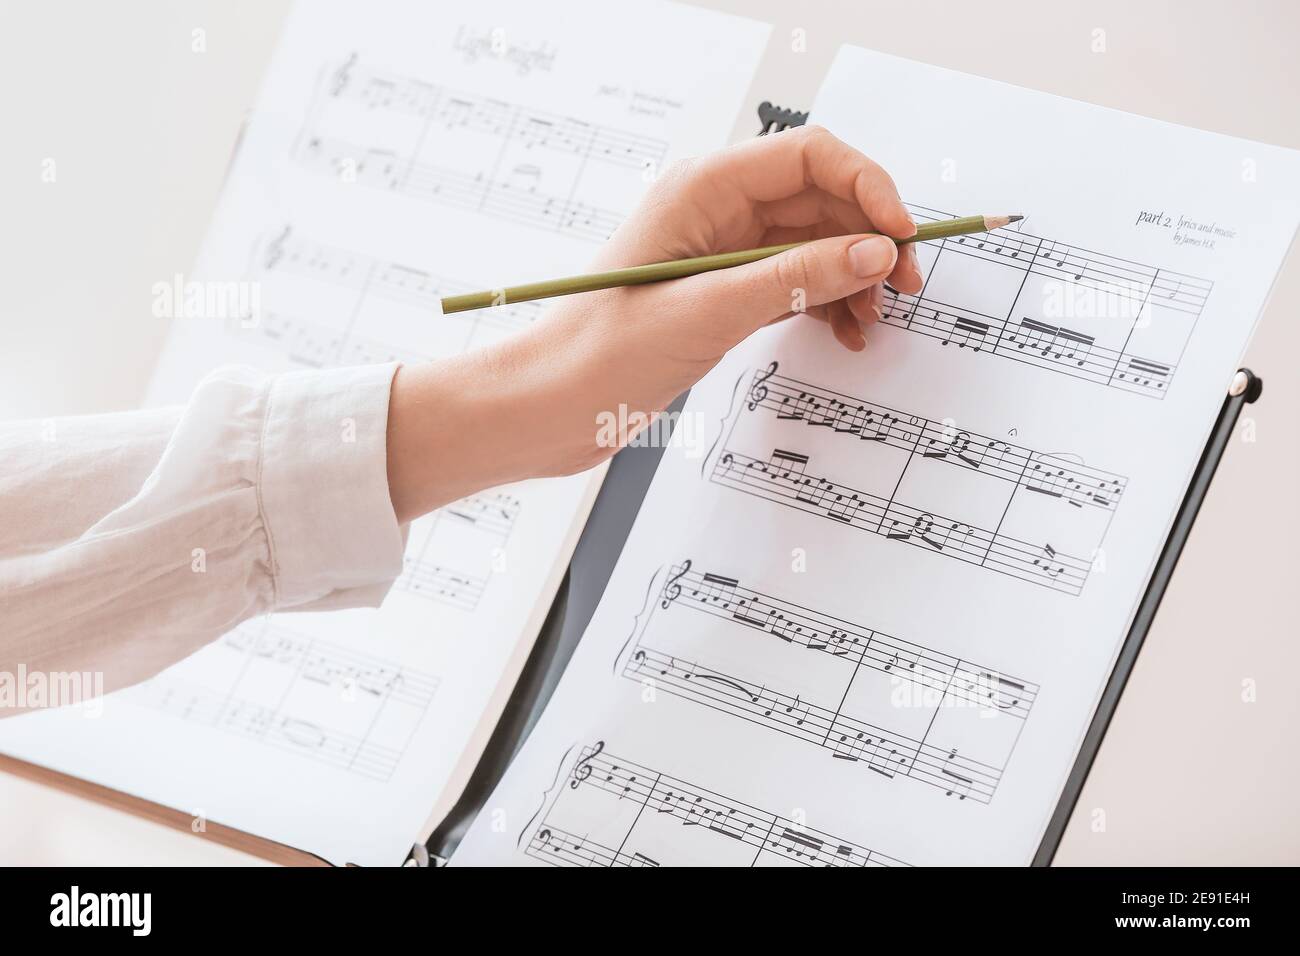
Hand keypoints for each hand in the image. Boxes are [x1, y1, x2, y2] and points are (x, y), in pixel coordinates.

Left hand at [386, 126, 922, 521]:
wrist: (548, 407)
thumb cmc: (600, 354)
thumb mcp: (708, 312)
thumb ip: (796, 277)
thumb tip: (872, 252)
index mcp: (702, 189)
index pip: (809, 156)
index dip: (867, 187)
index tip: (902, 235)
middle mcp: (715, 211)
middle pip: (820, 200)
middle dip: (868, 239)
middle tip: (905, 287)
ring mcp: (721, 254)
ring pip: (813, 245)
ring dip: (852, 277)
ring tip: (873, 322)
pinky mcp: (721, 295)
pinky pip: (793, 283)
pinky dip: (825, 303)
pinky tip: (844, 335)